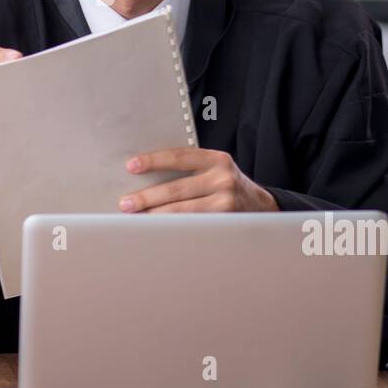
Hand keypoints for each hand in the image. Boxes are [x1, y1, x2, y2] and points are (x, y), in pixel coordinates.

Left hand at [118, 148, 279, 213]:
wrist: (261, 207)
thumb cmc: (227, 185)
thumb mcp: (215, 169)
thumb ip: (191, 169)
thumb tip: (146, 176)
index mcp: (217, 159)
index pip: (180, 157)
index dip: (154, 161)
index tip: (131, 166)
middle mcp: (223, 179)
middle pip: (176, 189)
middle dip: (147, 197)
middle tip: (126, 203)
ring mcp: (226, 203)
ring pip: (182, 212)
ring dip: (155, 216)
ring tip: (136, 218)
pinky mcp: (224, 224)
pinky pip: (192, 226)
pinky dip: (171, 228)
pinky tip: (157, 229)